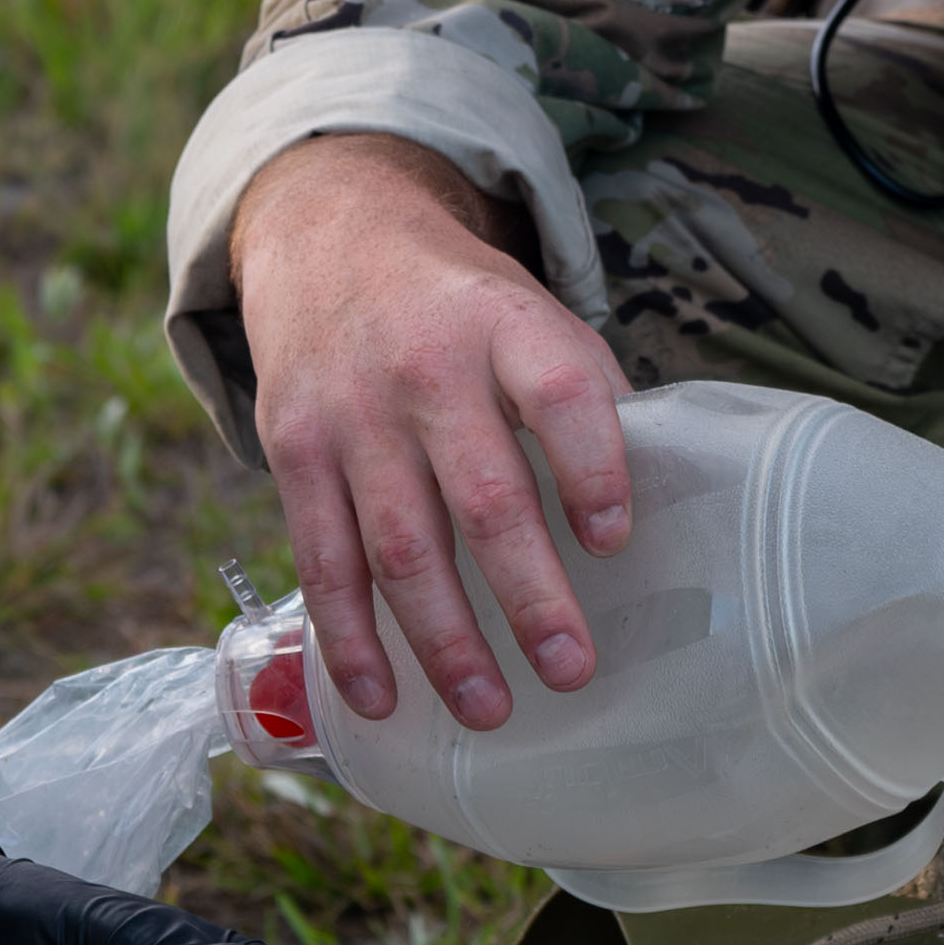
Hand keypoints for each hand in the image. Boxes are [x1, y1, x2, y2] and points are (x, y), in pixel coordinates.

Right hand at [232, 131, 630, 728]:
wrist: (331, 234)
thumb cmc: (458, 306)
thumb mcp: (530, 314)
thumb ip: (582, 398)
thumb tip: (650, 511)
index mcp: (506, 326)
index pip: (558, 392)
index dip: (592, 466)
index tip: (615, 538)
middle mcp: (427, 368)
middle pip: (484, 493)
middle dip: (529, 593)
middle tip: (571, 669)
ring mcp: (352, 413)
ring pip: (399, 544)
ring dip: (444, 638)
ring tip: (490, 710)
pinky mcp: (293, 451)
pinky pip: (322, 559)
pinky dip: (350, 638)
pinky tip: (382, 699)